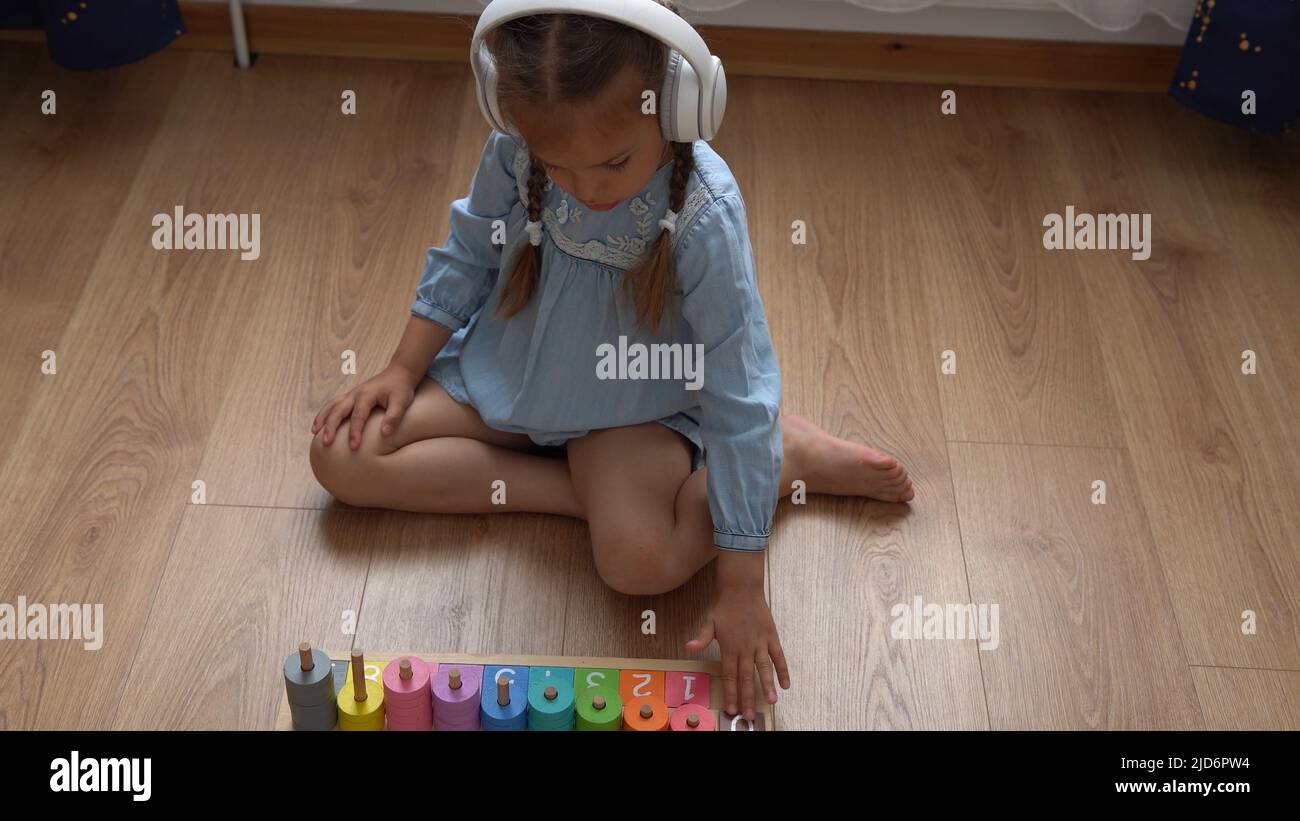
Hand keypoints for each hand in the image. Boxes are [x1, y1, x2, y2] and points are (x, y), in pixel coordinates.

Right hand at [311, 363, 419, 448]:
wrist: (399, 373)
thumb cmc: (401, 389)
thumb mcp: (402, 402)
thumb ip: (394, 417)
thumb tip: (384, 434)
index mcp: (367, 394)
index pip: (358, 416)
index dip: (355, 432)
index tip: (353, 447)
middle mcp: (356, 393)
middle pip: (339, 410)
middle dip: (331, 426)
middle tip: (326, 442)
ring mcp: (351, 394)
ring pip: (332, 406)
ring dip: (323, 418)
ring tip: (314, 432)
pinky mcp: (351, 397)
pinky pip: (334, 405)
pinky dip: (325, 414)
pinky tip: (319, 425)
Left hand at [686, 557, 790, 721]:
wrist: (742, 587)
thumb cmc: (724, 605)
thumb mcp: (709, 621)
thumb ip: (702, 637)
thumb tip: (689, 647)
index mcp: (729, 647)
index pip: (729, 676)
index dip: (730, 693)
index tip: (731, 709)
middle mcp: (745, 648)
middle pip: (746, 677)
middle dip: (747, 698)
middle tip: (749, 715)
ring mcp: (760, 643)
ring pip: (764, 669)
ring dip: (767, 686)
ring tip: (770, 702)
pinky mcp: (771, 637)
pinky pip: (778, 656)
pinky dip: (783, 670)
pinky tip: (786, 684)